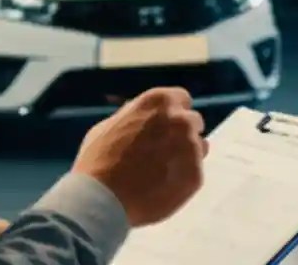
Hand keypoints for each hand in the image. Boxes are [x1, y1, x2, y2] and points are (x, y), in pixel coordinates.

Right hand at [72, 87, 208, 226]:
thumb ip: (134, 115)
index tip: (165, 126)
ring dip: (186, 155)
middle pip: (193, 122)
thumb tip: (146, 114)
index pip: (181, 99)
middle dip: (181, 133)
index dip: (173, 113)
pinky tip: (162, 187)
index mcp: (159, 102)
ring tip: (162, 172)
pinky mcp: (195, 175)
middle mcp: (180, 120)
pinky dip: (182, 179)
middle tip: (163, 151)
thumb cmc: (98, 160)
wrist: (101, 199)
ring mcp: (191, 148)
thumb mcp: (110, 125)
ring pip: (199, 147)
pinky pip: (195, 173)